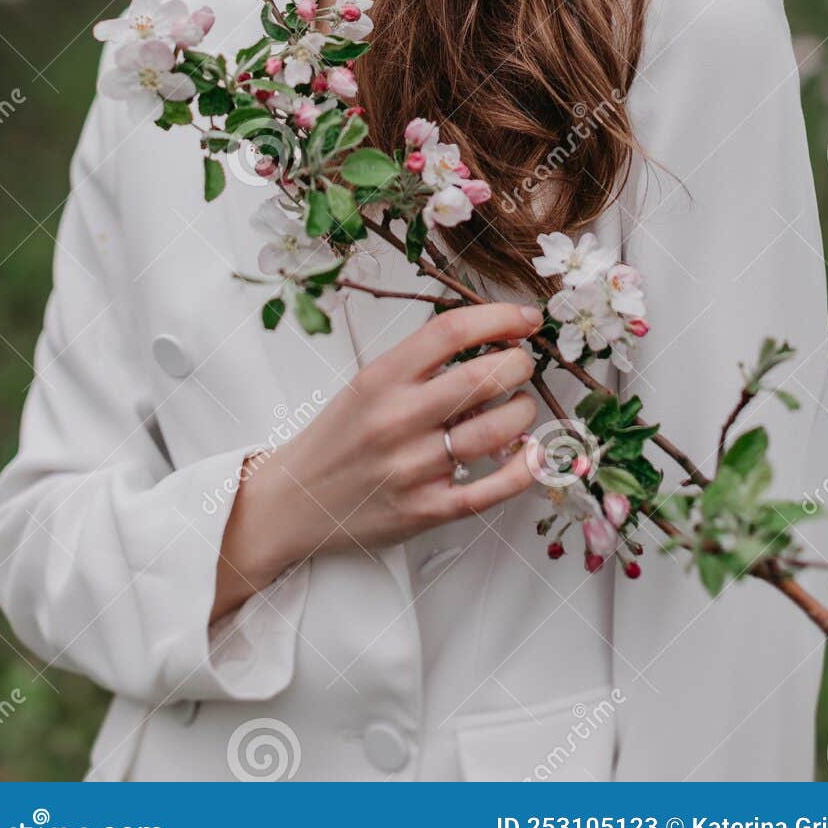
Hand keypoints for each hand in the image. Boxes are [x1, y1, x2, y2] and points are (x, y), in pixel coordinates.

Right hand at [212, 300, 542, 618]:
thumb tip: (492, 336)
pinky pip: (490, 490)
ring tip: (519, 406)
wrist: (296, 500)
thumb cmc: (339, 435)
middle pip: (482, 377)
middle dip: (519, 363)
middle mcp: (397, 418)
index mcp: (381, 378)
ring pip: (495, 431)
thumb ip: (420, 362)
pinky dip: (523, 470)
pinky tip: (532, 454)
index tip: (527, 318)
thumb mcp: (367, 383)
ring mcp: (412, 467)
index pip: (451, 331)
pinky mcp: (425, 510)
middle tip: (522, 364)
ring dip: (523, 411)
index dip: (500, 317)